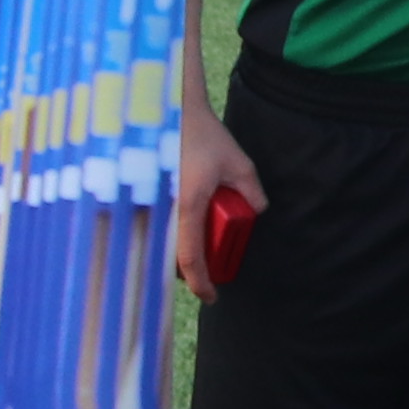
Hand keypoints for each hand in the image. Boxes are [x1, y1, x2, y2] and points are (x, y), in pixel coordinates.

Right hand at [175, 99, 259, 301]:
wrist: (169, 111)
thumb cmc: (203, 136)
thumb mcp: (238, 163)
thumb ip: (251, 189)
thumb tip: (258, 210)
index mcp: (187, 207)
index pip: (191, 259)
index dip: (201, 283)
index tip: (212, 297)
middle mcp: (166, 211)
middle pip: (175, 256)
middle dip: (192, 271)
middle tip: (212, 275)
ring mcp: (155, 205)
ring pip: (165, 243)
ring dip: (182, 252)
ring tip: (203, 251)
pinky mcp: (150, 196)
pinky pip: (160, 227)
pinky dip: (174, 235)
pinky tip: (188, 228)